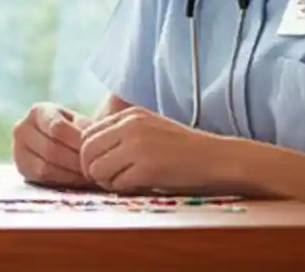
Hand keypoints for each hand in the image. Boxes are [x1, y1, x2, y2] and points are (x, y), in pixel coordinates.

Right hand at [12, 103, 93, 188]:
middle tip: (94, 168)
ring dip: (70, 173)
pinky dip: (61, 180)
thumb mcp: (80, 124)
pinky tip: (76, 180)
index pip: (58, 128)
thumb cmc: (75, 133)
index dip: (78, 142)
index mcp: (38, 112)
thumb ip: (85, 128)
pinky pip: (41, 178)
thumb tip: (90, 141)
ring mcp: (17, 150)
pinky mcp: (21, 169)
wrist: (62, 147)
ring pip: (45, 167)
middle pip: (51, 149)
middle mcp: (22, 129)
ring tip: (88, 174)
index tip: (96, 151)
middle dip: (76, 161)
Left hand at [79, 107, 222, 193]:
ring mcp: (138, 146)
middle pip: (86, 152)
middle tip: (109, 180)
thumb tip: (91, 153)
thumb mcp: (150, 130)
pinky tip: (138, 186)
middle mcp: (130, 126)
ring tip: (125, 183)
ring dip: (106, 182)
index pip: (87, 134)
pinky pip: (116, 183)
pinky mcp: (147, 168)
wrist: (219, 159)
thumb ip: (122, 135)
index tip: (104, 167)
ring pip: (96, 169)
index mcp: (129, 115)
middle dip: (93, 170)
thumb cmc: (184, 150)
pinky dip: (122, 190)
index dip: (90, 155)